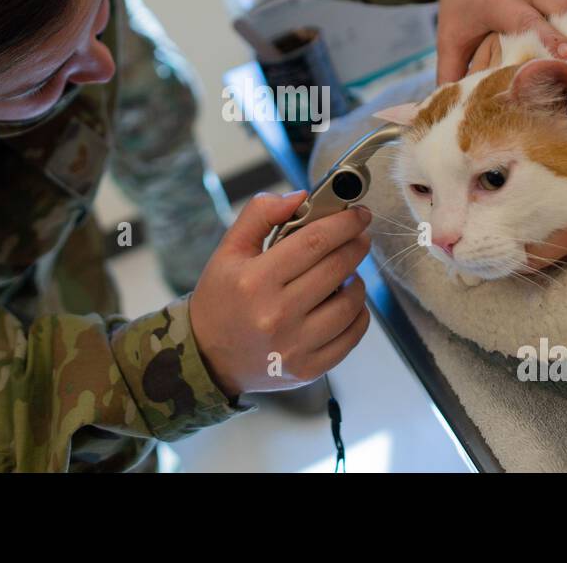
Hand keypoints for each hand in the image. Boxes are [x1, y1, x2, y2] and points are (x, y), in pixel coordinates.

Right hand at [189, 192, 371, 397]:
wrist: (207, 357)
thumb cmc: (221, 299)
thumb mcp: (228, 250)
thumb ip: (260, 214)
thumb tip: (302, 197)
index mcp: (255, 281)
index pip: (314, 241)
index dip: (343, 223)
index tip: (358, 214)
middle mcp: (276, 315)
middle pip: (336, 268)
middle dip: (355, 245)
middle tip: (359, 236)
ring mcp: (294, 346)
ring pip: (351, 303)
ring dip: (358, 281)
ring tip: (347, 272)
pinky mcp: (308, 368)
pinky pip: (352, 335)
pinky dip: (358, 314)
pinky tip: (346, 303)